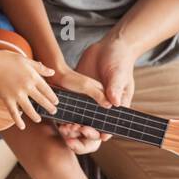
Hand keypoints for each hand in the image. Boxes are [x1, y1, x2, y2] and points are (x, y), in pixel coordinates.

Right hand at [0, 52, 56, 129]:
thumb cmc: (7, 59)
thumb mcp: (25, 60)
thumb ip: (39, 67)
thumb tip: (52, 72)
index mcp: (33, 77)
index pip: (46, 90)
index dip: (52, 97)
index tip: (56, 102)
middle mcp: (27, 87)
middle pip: (41, 100)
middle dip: (49, 107)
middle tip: (53, 112)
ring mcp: (17, 94)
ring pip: (29, 109)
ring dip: (35, 116)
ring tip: (38, 119)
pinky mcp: (7, 99)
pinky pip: (14, 113)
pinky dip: (18, 121)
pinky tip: (22, 126)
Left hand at [56, 35, 136, 153]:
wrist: (109, 46)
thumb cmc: (119, 59)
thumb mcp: (117, 73)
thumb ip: (115, 88)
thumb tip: (113, 104)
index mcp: (117, 103)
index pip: (109, 124)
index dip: (100, 132)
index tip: (88, 133)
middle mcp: (105, 105)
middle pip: (94, 126)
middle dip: (83, 131)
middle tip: (72, 130)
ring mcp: (93, 100)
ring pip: (83, 119)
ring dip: (73, 126)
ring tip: (64, 128)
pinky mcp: (83, 94)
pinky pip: (75, 108)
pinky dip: (68, 115)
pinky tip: (59, 119)